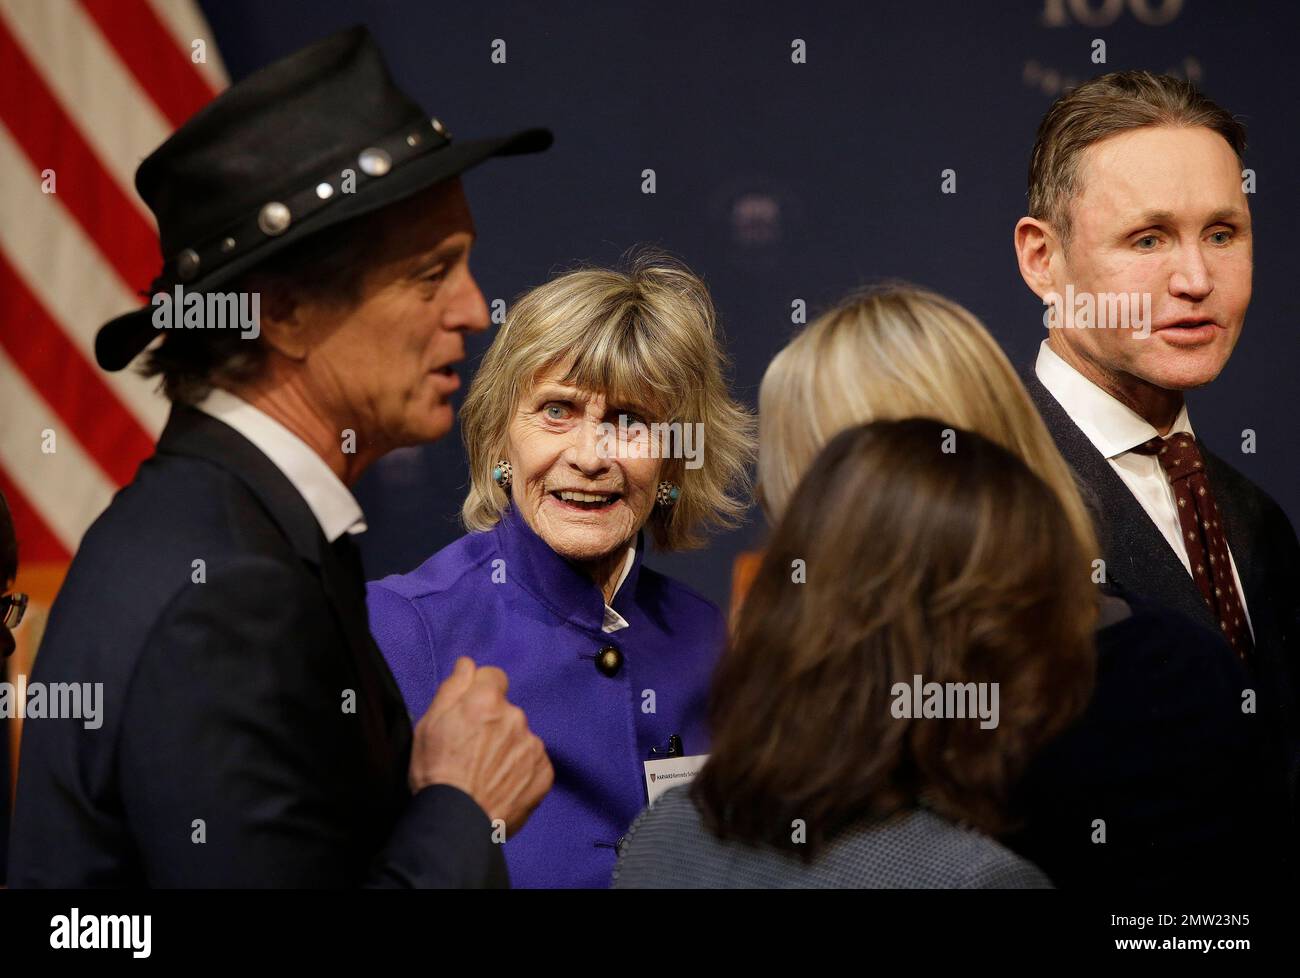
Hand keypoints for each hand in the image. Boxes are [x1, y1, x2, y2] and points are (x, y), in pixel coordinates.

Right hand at [409, 657, 552, 837]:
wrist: (456, 822)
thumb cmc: (435, 772)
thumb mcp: (428, 723)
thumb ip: (453, 687)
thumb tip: (467, 663)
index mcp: (486, 700)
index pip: (493, 676)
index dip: (480, 692)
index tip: (471, 713)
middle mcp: (516, 717)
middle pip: (507, 710)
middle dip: (494, 723)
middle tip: (473, 751)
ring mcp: (533, 745)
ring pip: (521, 736)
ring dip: (508, 747)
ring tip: (486, 773)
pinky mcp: (544, 772)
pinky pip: (533, 761)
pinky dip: (521, 770)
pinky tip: (502, 785)